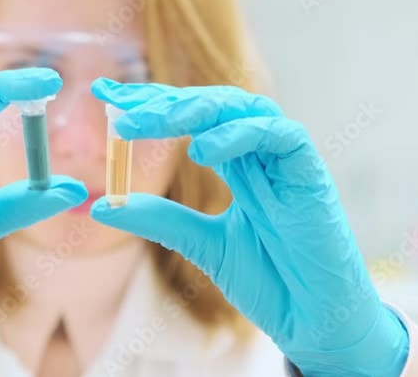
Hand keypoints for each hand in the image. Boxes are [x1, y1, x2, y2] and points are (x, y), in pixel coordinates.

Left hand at [90, 79, 408, 376]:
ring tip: (154, 119)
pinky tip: (203, 151)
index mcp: (237, 165)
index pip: (192, 118)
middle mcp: (261, 155)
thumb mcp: (203, 245)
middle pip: (213, 106)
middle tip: (122, 108)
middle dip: (166, 102)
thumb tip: (105, 206)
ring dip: (196, 110)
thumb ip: (161, 220)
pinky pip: (281, 136)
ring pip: (245, 108)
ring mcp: (287, 161)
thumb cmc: (271, 281)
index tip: (105, 95)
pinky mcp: (311, 175)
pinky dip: (241, 135)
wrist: (313, 322)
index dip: (152, 103)